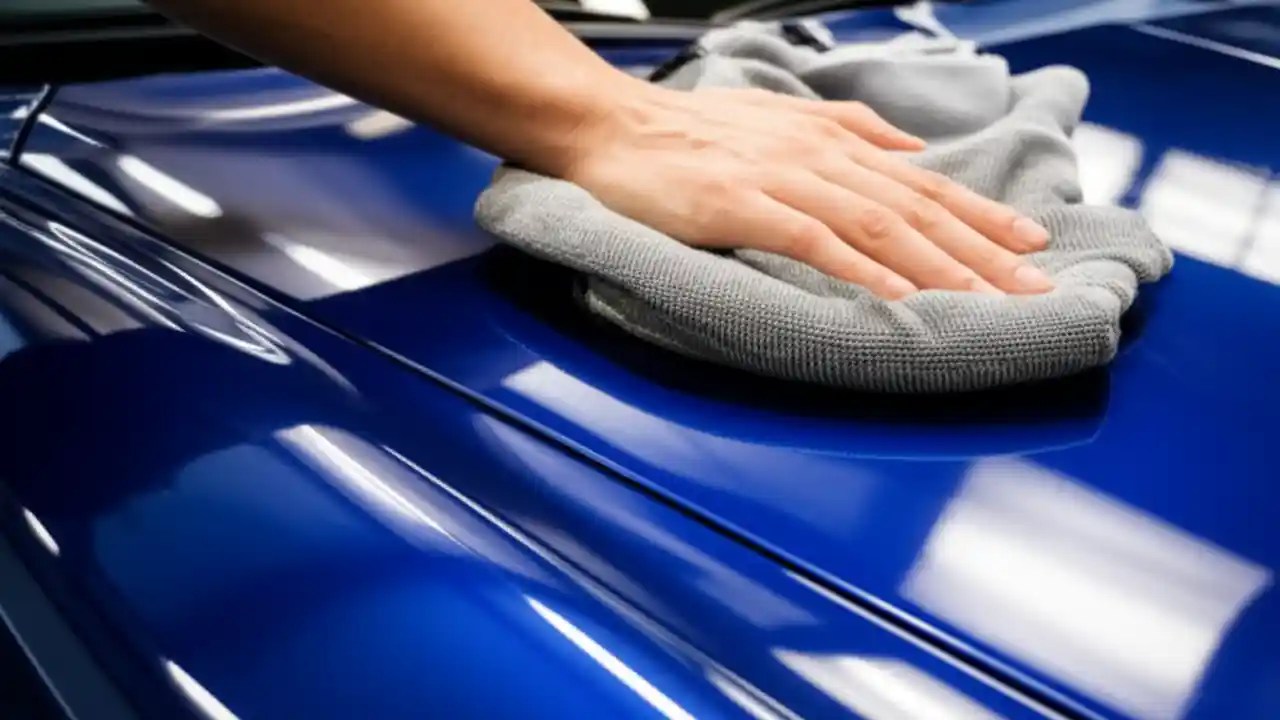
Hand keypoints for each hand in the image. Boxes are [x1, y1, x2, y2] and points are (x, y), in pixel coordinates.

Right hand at [553, 84, 1053, 299]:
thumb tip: (909, 149)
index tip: (1031, 245)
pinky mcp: (741, 206)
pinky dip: (861, 268)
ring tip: (986, 300)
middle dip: (982, 252)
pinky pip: (813, 240)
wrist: (612, 127)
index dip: (981, 214)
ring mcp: (781, 180)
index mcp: (830, 141)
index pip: (923, 182)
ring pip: (878, 225)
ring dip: (938, 265)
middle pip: (916, 209)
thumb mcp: (778, 114)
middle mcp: (818, 158)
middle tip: (1034, 289)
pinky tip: (898, 294)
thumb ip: (848, 128)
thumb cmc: (689, 129)